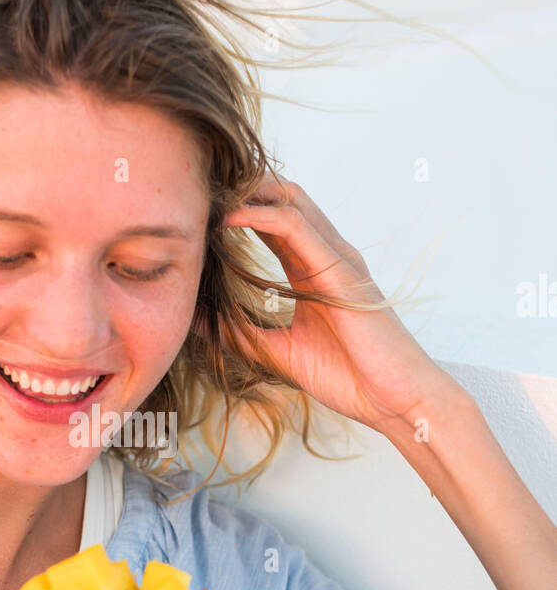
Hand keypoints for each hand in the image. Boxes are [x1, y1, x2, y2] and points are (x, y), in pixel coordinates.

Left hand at [221, 173, 454, 433]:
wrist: (393, 400)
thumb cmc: (349, 378)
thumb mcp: (279, 352)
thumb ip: (240, 334)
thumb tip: (196, 323)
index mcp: (312, 272)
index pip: (272, 224)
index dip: (237, 211)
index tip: (196, 213)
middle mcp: (326, 255)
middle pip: (282, 199)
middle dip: (241, 189)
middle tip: (199, 192)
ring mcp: (336, 257)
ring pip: (290, 200)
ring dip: (248, 192)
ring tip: (209, 194)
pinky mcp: (340, 268)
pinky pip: (296, 226)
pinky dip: (261, 215)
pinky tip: (230, 217)